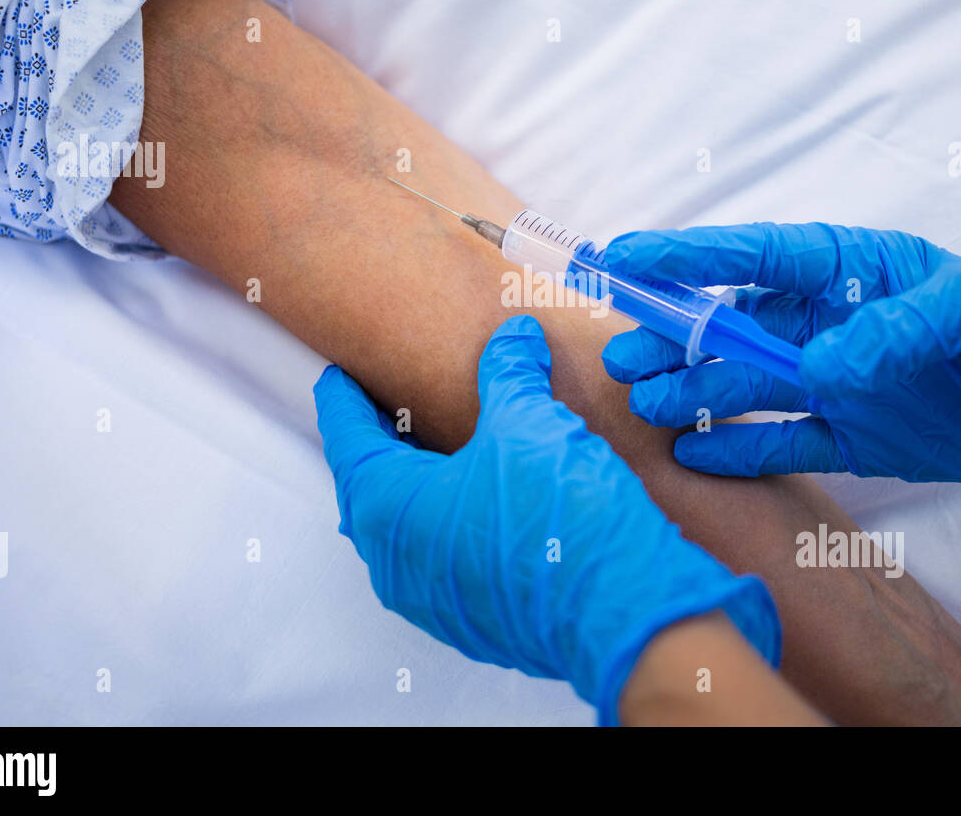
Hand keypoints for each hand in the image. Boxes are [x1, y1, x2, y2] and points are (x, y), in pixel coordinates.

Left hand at [314, 315, 780, 721]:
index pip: (348, 438)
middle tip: (388, 405)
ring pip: (406, 529)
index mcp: (389, 506)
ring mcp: (431, 600)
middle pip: (369, 487)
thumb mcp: (531, 422)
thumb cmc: (561, 518)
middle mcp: (395, 560)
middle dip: (378, 442)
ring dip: (417, 486)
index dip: (343, 399)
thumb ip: (510, 372)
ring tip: (439, 449)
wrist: (622, 612)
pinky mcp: (472, 622)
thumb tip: (513, 338)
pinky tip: (484, 502)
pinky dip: (449, 524)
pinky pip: (441, 561)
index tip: (339, 376)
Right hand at [601, 223, 960, 505]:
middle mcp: (831, 324)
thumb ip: (901, 328)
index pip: (752, 256)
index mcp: (852, 271)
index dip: (683, 257)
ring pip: (745, 385)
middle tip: (622, 356)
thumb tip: (819, 367)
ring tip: (645, 406)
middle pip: (731, 325)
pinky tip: (692, 456)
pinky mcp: (854, 436)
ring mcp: (837, 382)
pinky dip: (736, 450)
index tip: (620, 258)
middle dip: (673, 336)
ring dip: (693, 393)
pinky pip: (781, 442)